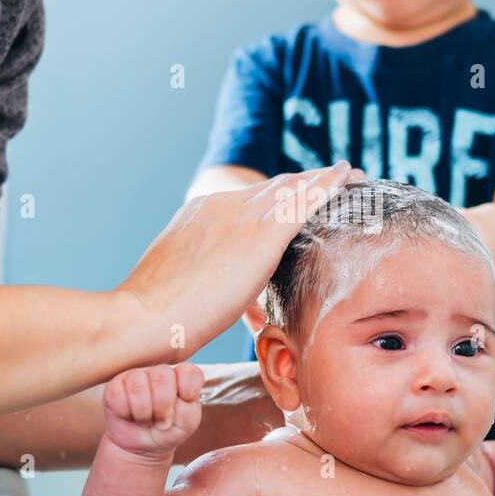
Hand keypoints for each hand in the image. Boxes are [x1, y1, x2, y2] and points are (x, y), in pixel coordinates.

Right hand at [102, 362, 203, 456]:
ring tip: (145, 420)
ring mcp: (135, 377)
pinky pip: (118, 395)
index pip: (189, 371)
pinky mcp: (114, 387)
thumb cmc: (167, 430)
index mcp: (181, 377)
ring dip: (143, 413)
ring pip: (138, 386)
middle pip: (162, 376)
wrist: (143, 446)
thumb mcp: (186, 425)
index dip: (188, 390)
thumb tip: (175, 399)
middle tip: (161, 420)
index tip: (184, 403)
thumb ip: (187, 410)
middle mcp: (158, 372)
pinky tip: (129, 416)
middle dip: (163, 406)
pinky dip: (125, 413)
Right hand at [116, 162, 354, 362]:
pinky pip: (304, 201)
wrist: (141, 319)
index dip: (280, 196)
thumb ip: (208, 281)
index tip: (300, 197)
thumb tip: (230, 299)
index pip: (252, 200)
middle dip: (307, 183)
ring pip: (294, 188)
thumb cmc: (157, 319)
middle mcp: (221, 206)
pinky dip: (329, 185)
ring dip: (326, 180)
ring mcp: (240, 217)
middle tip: (339, 179)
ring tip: (353, 176)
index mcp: (201, 214)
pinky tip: (349, 176)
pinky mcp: (258, 235)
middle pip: (276, 187)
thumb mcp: (184, 287)